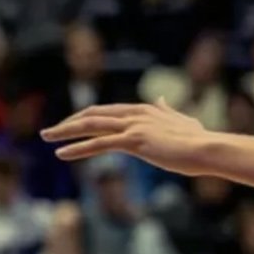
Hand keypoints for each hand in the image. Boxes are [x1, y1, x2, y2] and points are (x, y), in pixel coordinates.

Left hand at [42, 100, 214, 173]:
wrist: (208, 148)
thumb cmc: (196, 140)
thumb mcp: (181, 120)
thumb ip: (167, 110)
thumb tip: (162, 100)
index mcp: (143, 110)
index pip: (105, 111)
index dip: (84, 117)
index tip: (68, 125)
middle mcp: (135, 114)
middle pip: (93, 115)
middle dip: (68, 123)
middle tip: (47, 132)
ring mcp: (134, 126)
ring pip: (91, 126)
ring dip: (65, 132)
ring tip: (46, 138)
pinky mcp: (134, 141)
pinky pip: (99, 144)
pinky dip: (77, 148)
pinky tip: (61, 154)